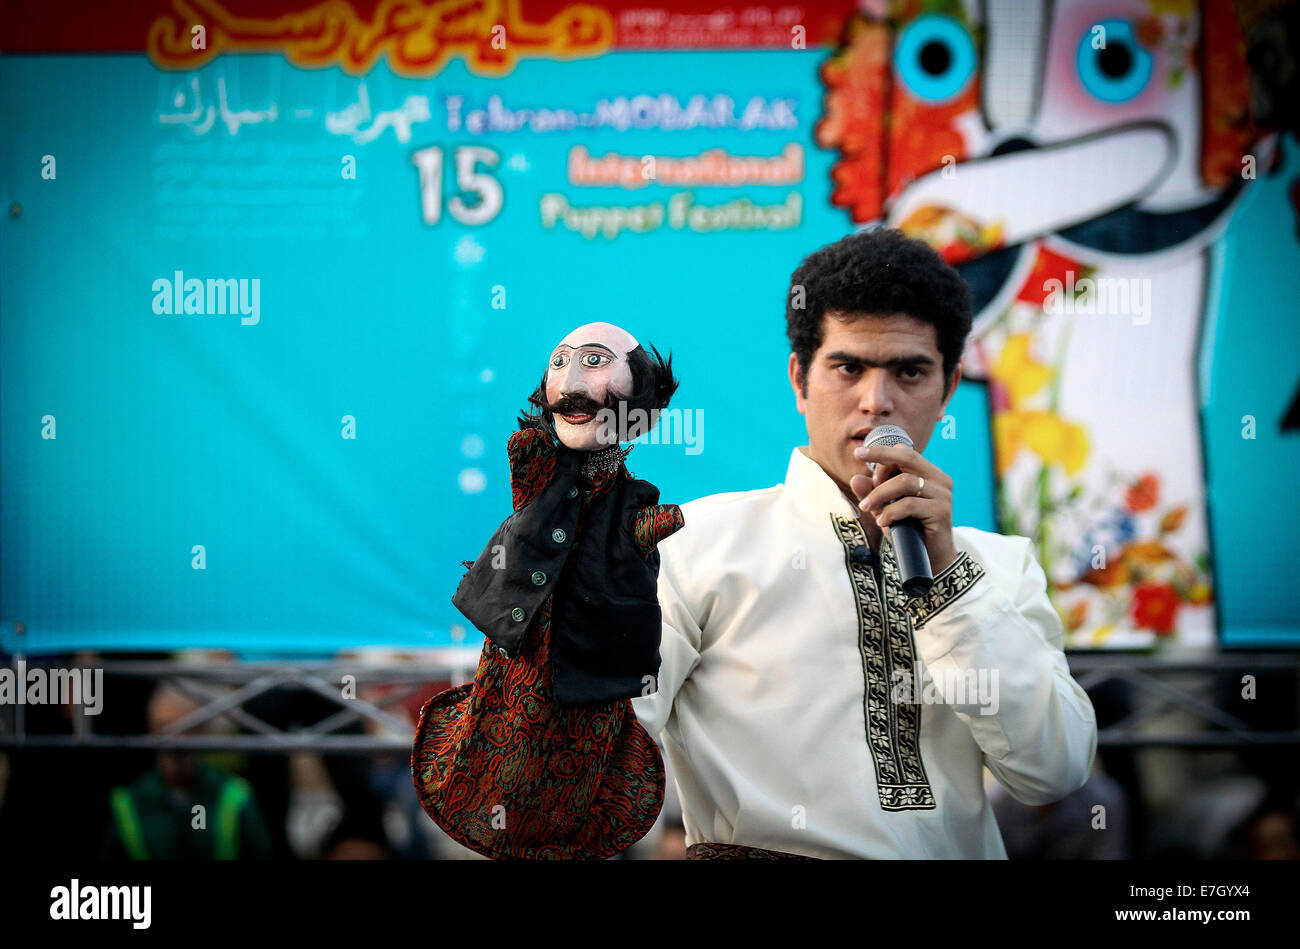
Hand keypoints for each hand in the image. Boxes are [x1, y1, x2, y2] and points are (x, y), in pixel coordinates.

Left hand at [850, 443, 956, 572]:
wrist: (931, 558)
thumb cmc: (909, 530)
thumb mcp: (885, 509)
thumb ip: (872, 493)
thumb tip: (855, 478)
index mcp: (929, 474)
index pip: (906, 452)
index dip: (882, 454)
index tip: (860, 456)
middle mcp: (939, 480)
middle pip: (908, 457)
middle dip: (880, 454)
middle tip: (857, 456)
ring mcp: (942, 495)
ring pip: (905, 482)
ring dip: (879, 493)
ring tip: (866, 507)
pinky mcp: (941, 512)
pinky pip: (909, 505)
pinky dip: (890, 512)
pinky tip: (882, 522)